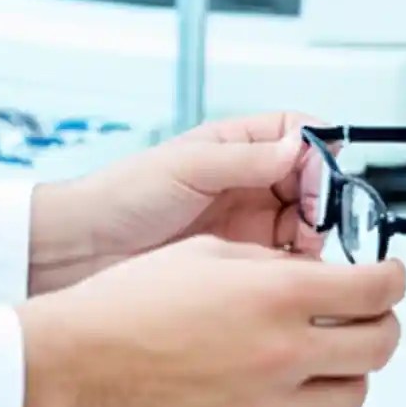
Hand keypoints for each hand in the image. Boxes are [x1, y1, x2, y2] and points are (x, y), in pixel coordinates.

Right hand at [16, 236, 405, 406]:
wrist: (78, 361)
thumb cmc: (125, 305)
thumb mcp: (208, 252)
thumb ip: (272, 262)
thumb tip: (310, 272)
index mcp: (277, 295)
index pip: (376, 288)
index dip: (393, 276)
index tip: (389, 274)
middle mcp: (283, 352)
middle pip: (380, 344)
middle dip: (384, 321)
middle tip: (371, 312)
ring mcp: (269, 402)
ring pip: (354, 394)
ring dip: (351, 368)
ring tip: (329, 351)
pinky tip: (291, 387)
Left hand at [30, 113, 323, 294]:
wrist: (82, 251)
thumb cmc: (120, 198)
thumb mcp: (185, 166)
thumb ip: (245, 157)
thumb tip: (296, 147)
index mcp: (233, 148)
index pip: (295, 135)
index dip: (316, 150)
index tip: (323, 171)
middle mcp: (244, 183)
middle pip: (309, 183)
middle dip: (321, 198)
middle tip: (315, 219)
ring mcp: (244, 223)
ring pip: (304, 223)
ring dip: (312, 233)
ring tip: (301, 248)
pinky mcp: (239, 262)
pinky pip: (284, 261)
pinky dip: (295, 265)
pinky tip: (289, 271)